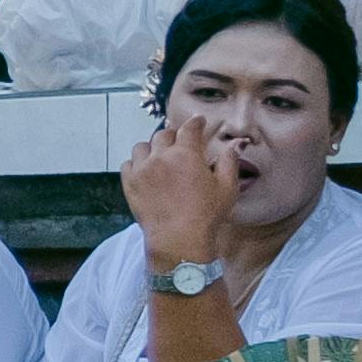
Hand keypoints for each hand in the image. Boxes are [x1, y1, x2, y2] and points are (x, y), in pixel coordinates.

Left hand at [118, 113, 243, 268]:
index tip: (198, 122)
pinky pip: (128, 164)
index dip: (195, 123)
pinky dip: (136, 163)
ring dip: (152, 148)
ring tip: (160, 156)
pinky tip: (144, 170)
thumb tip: (233, 146)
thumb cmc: (206, 215)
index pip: (189, 128)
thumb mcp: (227, 188)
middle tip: (180, 141)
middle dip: (174, 135)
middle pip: (163, 134)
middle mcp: (160, 157)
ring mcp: (142, 169)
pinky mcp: (129, 184)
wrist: (179, 239)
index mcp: (186, 154)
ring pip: (142, 146)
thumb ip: (229, 162)